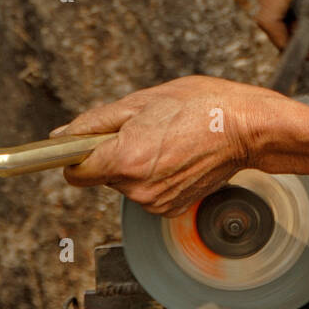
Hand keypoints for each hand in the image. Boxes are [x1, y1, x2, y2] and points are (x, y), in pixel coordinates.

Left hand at [53, 74, 308, 214]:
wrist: (246, 128)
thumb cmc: (201, 106)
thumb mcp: (141, 101)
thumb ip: (96, 122)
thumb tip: (62, 136)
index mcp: (124, 160)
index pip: (75, 171)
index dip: (78, 153)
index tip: (84, 143)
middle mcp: (137, 189)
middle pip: (102, 174)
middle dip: (113, 153)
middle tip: (143, 128)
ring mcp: (156, 203)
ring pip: (125, 183)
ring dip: (135, 163)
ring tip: (165, 139)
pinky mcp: (171, 208)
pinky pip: (146, 191)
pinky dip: (153, 175)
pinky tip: (175, 155)